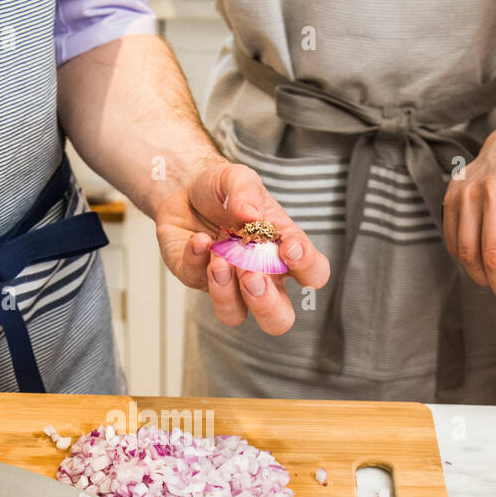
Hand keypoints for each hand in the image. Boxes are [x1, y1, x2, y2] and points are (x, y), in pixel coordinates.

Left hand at [154, 160, 329, 334]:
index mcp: (284, 253)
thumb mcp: (238, 178)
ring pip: (236, 316)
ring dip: (226, 292)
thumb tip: (249, 215)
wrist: (182, 188)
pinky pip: (199, 284)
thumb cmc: (222, 189)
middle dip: (267, 304)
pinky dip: (198, 261)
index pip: (313, 274)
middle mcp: (262, 276)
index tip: (289, 247)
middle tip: (252, 276)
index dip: (308, 267)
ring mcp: (229, 284)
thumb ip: (246, 191)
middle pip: (279, 318)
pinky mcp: (197, 279)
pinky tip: (198, 240)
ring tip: (220, 260)